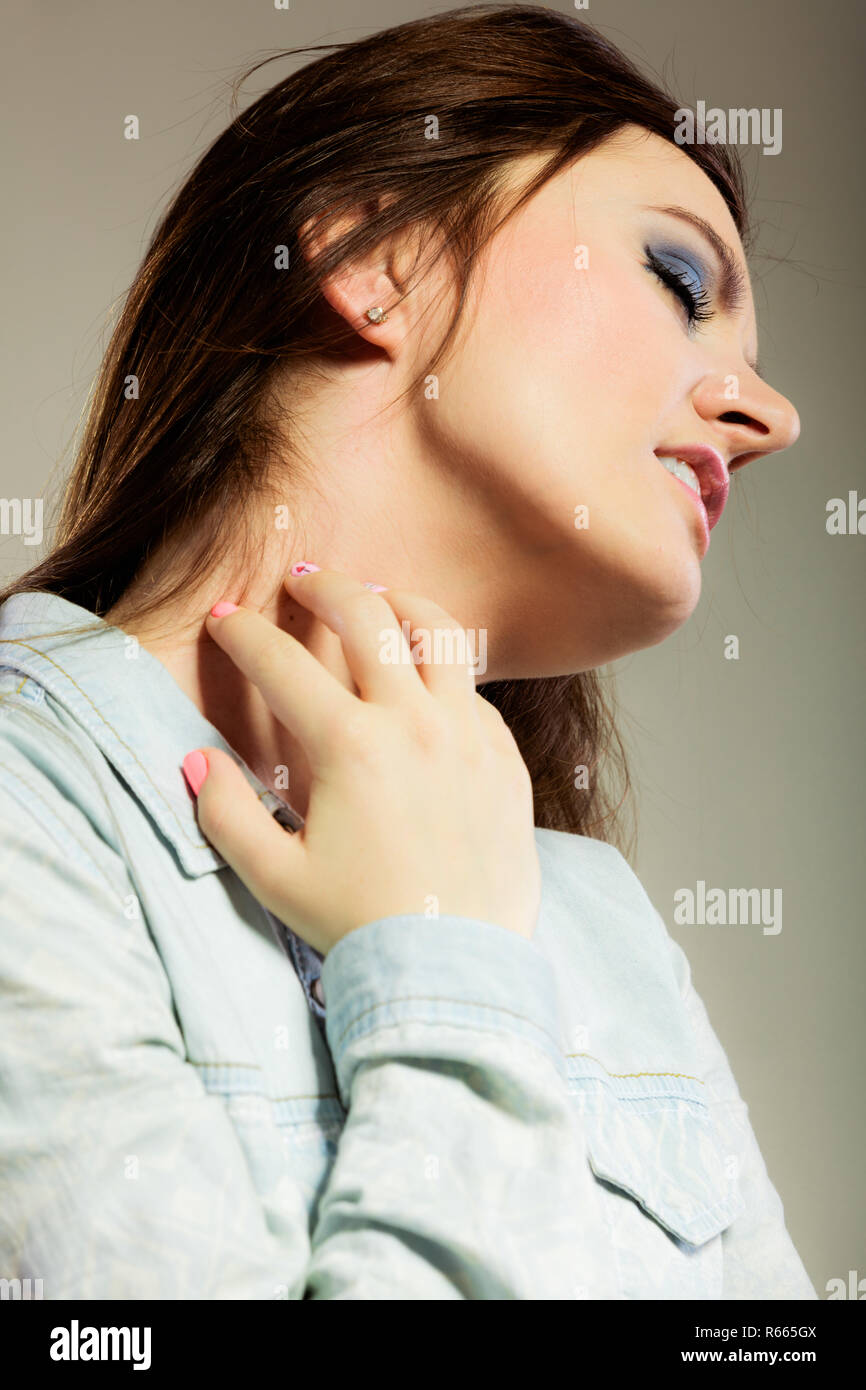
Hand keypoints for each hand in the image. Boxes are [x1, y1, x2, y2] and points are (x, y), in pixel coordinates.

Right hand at [184, 568, 540, 954]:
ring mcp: (469, 734)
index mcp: (351, 748)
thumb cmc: (362, 926)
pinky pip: (472, 687)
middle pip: (367, 615)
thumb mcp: (275, 878)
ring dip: (399, 601)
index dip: (242, 634)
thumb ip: (223, 814)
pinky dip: (441, 667)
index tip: (223, 618)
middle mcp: (415, 724)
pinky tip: (422, 679)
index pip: (282, 664)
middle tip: (301, 580)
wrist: (455, 968)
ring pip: (438, 630)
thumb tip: (192, 759)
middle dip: (324, 586)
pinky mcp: (504, 755)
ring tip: (376, 596)